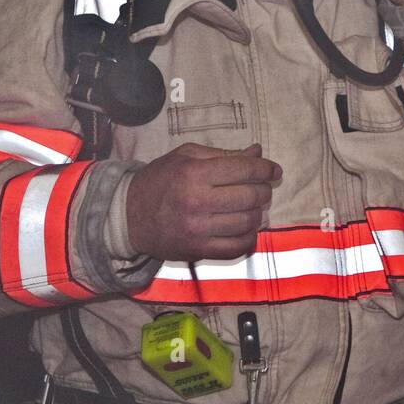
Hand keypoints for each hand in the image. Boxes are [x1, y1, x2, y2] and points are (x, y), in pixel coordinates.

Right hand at [126, 143, 281, 261]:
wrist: (129, 216)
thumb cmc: (159, 180)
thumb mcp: (186, 156)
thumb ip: (223, 154)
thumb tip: (257, 152)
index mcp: (195, 174)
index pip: (244, 169)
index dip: (266, 168)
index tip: (274, 170)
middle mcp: (198, 202)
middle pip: (250, 196)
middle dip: (264, 190)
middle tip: (263, 187)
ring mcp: (199, 230)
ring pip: (248, 222)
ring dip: (258, 213)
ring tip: (254, 206)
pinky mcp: (199, 251)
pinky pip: (238, 247)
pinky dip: (250, 237)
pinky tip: (247, 228)